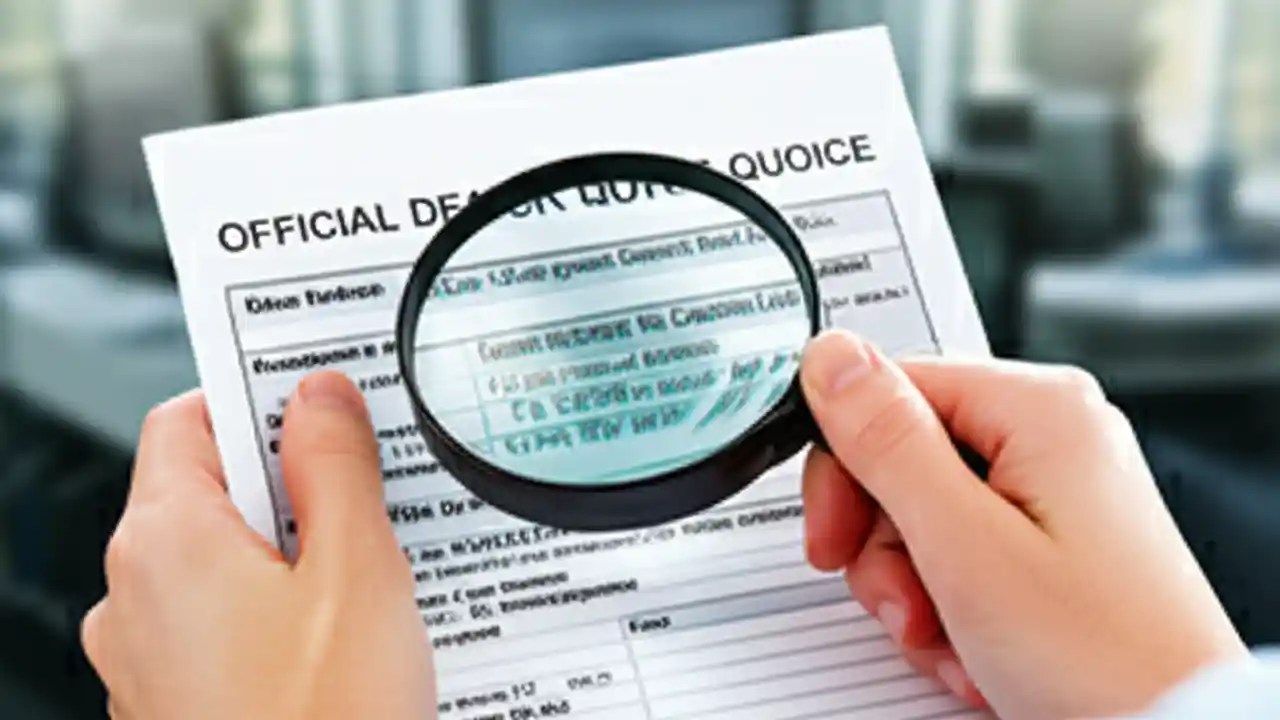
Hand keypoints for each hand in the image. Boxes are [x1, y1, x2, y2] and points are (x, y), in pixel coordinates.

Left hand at [81, 371, 433, 718]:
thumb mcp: (355, 573)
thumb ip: (334, 467)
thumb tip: (319, 395)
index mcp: (164, 543)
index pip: (191, 418)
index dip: (261, 398)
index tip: (325, 398)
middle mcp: (134, 596)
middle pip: (211, 489)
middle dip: (294, 480)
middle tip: (373, 488)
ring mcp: (149, 656)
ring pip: (224, 559)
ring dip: (294, 548)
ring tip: (374, 568)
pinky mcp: (177, 700)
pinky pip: (224, 620)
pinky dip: (278, 606)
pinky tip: (344, 632)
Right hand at [799, 331, 1246, 719]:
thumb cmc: (1100, 657)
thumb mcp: (963, 543)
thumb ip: (888, 441)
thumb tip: (832, 357)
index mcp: (1040, 408)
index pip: (891, 390)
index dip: (846, 465)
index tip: (832, 534)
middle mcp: (1054, 438)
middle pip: (905, 457)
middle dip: (886, 542)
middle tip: (899, 599)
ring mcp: (1057, 494)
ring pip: (925, 515)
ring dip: (916, 588)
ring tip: (947, 639)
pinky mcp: (1054, 546)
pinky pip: (963, 553)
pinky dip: (952, 606)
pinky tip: (974, 649)